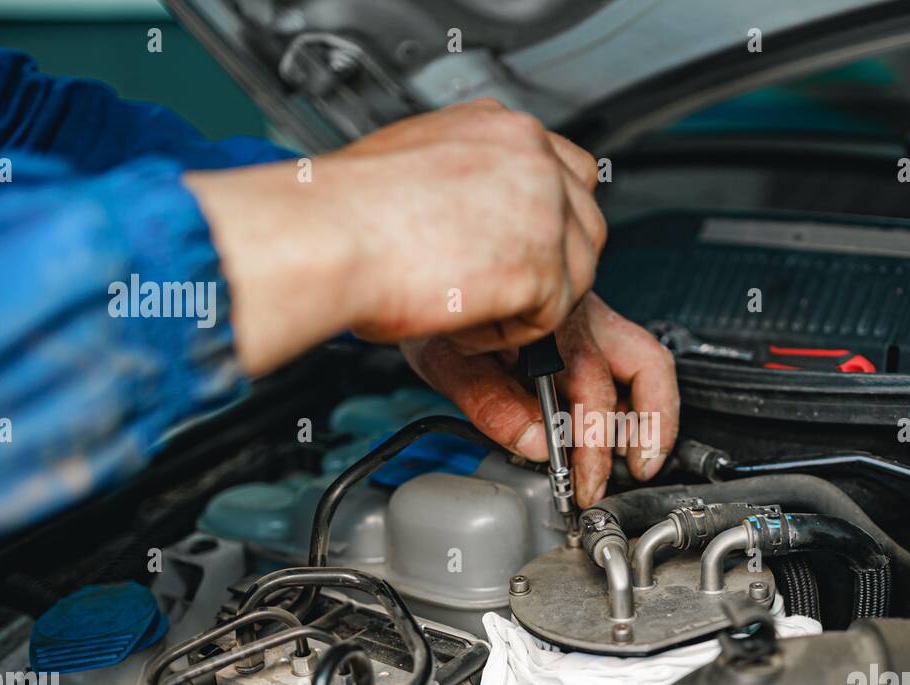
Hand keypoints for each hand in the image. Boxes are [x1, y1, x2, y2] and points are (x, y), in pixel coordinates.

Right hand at [185, 99, 605, 374]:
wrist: (325, 237)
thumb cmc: (343, 213)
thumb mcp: (415, 165)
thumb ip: (467, 181)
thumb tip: (483, 214)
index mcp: (499, 126)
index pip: (568, 172)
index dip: (548, 223)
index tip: (519, 251)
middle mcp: (530, 156)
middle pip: (585, 224)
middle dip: (549, 268)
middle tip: (493, 291)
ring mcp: (544, 207)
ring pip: (577, 274)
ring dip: (528, 303)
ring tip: (465, 306)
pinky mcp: (543, 264)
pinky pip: (550, 318)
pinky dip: (506, 333)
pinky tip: (459, 321)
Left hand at [402, 292, 679, 506]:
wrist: (432, 274)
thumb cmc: (438, 314)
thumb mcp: (448, 361)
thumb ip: (493, 404)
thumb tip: (537, 443)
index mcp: (549, 319)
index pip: (591, 386)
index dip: (594, 443)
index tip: (584, 480)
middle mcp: (580, 312)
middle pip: (646, 363)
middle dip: (652, 427)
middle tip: (639, 470)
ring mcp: (590, 314)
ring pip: (647, 359)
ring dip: (652, 413)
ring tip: (637, 458)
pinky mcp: (590, 323)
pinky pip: (631, 357)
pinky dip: (634, 398)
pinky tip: (616, 430)